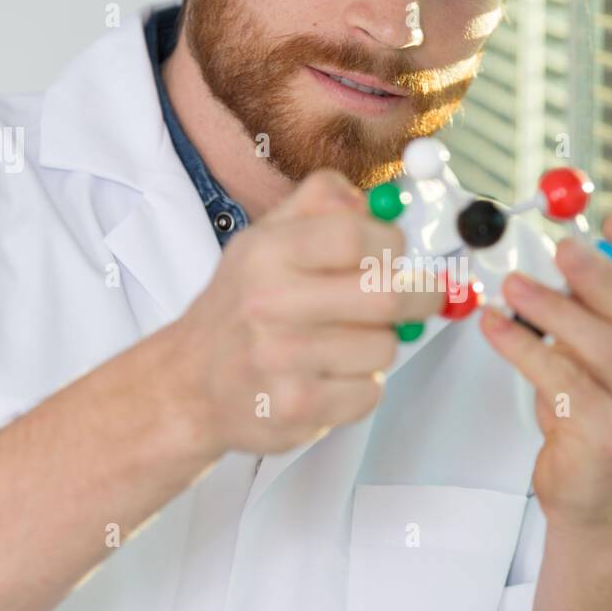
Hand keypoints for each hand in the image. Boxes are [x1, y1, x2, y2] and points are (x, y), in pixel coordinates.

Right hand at [171, 170, 443, 458]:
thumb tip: (379, 201)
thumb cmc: (240, 307)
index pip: (354, 235)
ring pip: (383, 348)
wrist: (189, 382)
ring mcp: (280, 361)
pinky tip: (331, 377)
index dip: (392, 244)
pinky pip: (368, 393)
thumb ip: (321, 202)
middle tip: (422, 297)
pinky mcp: (294, 409)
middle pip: (384, 295)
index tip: (398, 254)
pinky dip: (361, 387)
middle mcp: (268, 304)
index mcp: (265, 252)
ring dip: (380, 346)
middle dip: (418, 296)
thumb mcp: (265, 237)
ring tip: (348, 343)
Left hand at [479, 215, 611, 530]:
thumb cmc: (602, 418)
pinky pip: (562, 379)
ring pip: (604, 346)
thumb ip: (598, 311)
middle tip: (559, 249)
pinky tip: (498, 328)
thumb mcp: (609, 357)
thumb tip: (563, 258)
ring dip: (552, 310)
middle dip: (597, 276)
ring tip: (515, 286)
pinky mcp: (611, 437)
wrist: (601, 499)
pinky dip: (523, 347)